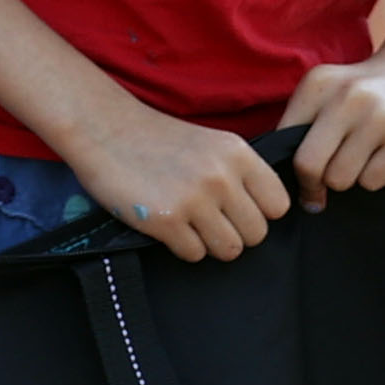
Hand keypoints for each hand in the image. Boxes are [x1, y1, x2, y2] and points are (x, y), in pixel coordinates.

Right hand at [67, 100, 291, 263]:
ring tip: (190, 226)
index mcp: (239, 154)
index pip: (278, 205)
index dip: (259, 213)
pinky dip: (182, 247)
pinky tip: (168, 226)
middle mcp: (222, 176)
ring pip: (230, 249)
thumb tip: (265, 215)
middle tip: (210, 221)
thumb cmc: (160, 140)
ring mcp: (195, 199)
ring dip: (211, 244)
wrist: (105, 130)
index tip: (238, 210)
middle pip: (257, 234)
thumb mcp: (212, 145)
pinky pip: (195, 254)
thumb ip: (240, 174)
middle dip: (235, 233)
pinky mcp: (167, 221)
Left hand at [279, 46, 384, 206]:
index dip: (291, 166)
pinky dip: (375, 177)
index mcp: (320, 84)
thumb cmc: (359, 93)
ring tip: (362, 156)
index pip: (286, 140)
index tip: (304, 176)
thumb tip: (281, 181)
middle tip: (328, 179)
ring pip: (341, 179)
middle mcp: (350, 97)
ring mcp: (382, 117)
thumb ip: (296, 125)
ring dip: (348, 178)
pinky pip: (372, 181)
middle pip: (310, 165)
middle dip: (315, 182)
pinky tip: (383, 155)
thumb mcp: (322, 93)